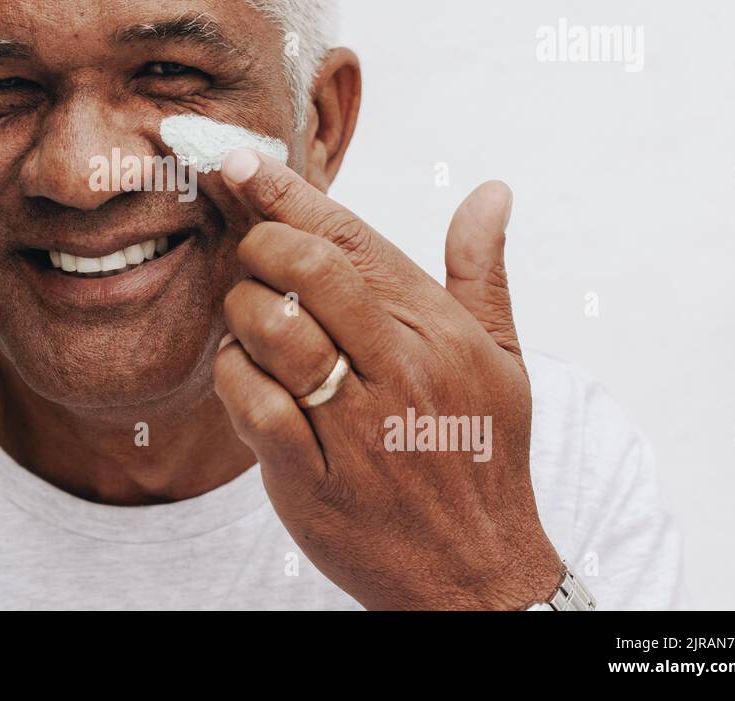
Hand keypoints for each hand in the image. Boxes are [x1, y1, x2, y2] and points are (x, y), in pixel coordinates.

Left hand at [213, 149, 563, 609]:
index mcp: (438, 329)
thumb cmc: (482, 455)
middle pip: (306, 268)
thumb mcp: (501, 361)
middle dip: (255, 243)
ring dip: (241, 311)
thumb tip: (490, 191)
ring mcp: (356, 426)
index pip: (350, 237)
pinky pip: (252, 403)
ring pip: (271, 328)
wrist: (478, 575)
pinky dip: (232, 378)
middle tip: (247, 253)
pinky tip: (245, 378)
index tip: (236, 159)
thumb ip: (481, 273)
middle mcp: (400, 368)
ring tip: (250, 319)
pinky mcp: (312, 478)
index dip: (284, 191)